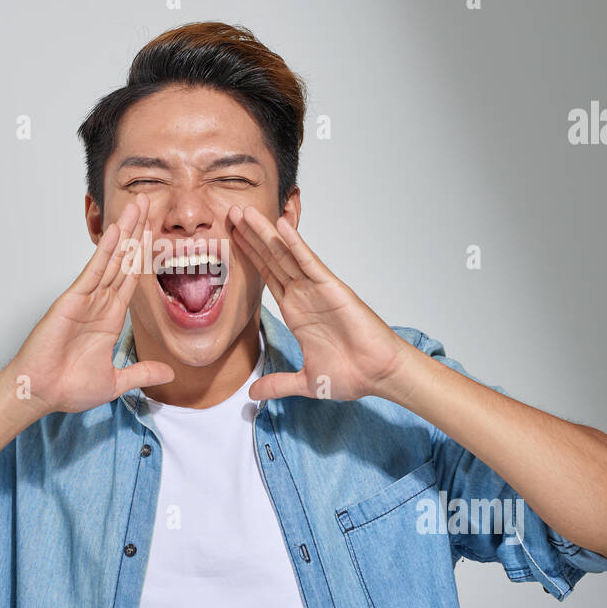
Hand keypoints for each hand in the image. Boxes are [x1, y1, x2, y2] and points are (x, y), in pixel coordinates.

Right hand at [3, 194, 174, 415]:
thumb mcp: (115, 381)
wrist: (40, 393)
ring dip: (125, 232)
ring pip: (111, 259)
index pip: (132, 278)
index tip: (155, 232)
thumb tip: (169, 374)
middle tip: (149, 202)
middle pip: (124, 260)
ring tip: (137, 206)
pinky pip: (93, 271)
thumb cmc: (67, 388)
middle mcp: (99, 303)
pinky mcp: (72, 300)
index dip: (144, 255)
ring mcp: (86, 299)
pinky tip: (117, 232)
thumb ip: (142, 373)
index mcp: (110, 318)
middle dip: (137, 232)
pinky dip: (105, 251)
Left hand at [228, 204, 413, 402]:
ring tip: (245, 212)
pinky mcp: (332, 288)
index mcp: (295, 312)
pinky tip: (280, 227)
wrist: (378, 375)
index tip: (229, 239)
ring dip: (265, 233)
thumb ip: (277, 385)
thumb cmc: (351, 374)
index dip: (248, 258)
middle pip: (270, 259)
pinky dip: (295, 244)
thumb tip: (252, 395)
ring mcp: (316, 289)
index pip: (266, 277)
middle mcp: (303, 296)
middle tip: (228, 213)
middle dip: (249, 237)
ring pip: (285, 255)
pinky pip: (309, 262)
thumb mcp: (304, 382)